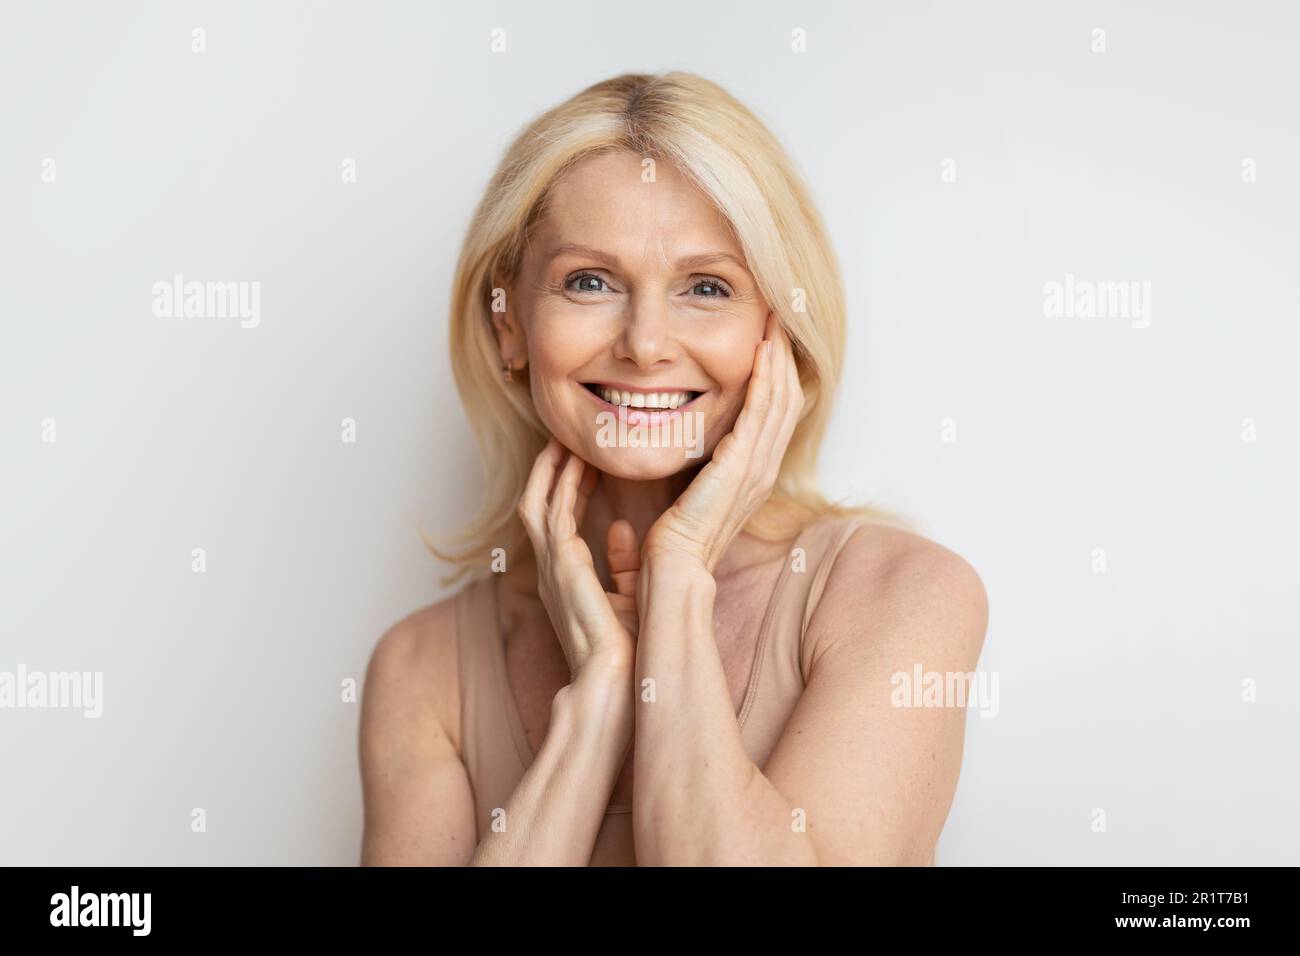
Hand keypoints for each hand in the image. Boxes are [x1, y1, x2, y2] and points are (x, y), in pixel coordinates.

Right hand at [517, 438, 641, 679]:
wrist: (612, 678)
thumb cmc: (623, 647)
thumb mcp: (625, 595)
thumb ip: (620, 562)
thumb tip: (620, 528)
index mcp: (564, 577)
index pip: (556, 520)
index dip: (565, 486)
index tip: (583, 458)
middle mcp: (551, 568)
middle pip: (535, 503)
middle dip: (548, 469)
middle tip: (566, 436)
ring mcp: (551, 566)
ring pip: (538, 501)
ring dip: (551, 468)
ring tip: (566, 438)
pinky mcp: (562, 565)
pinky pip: (555, 512)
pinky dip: (565, 484)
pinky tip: (580, 463)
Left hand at [642, 314, 804, 573]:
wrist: (673, 567)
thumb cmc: (672, 539)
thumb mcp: (688, 493)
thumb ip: (693, 467)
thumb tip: (679, 442)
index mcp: (752, 473)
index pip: (775, 413)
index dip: (776, 375)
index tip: (767, 339)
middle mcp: (762, 468)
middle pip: (789, 400)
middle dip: (785, 357)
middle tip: (778, 318)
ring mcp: (757, 467)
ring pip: (782, 400)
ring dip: (780, 358)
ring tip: (775, 322)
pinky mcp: (742, 466)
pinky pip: (762, 411)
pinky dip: (766, 377)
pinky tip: (762, 350)